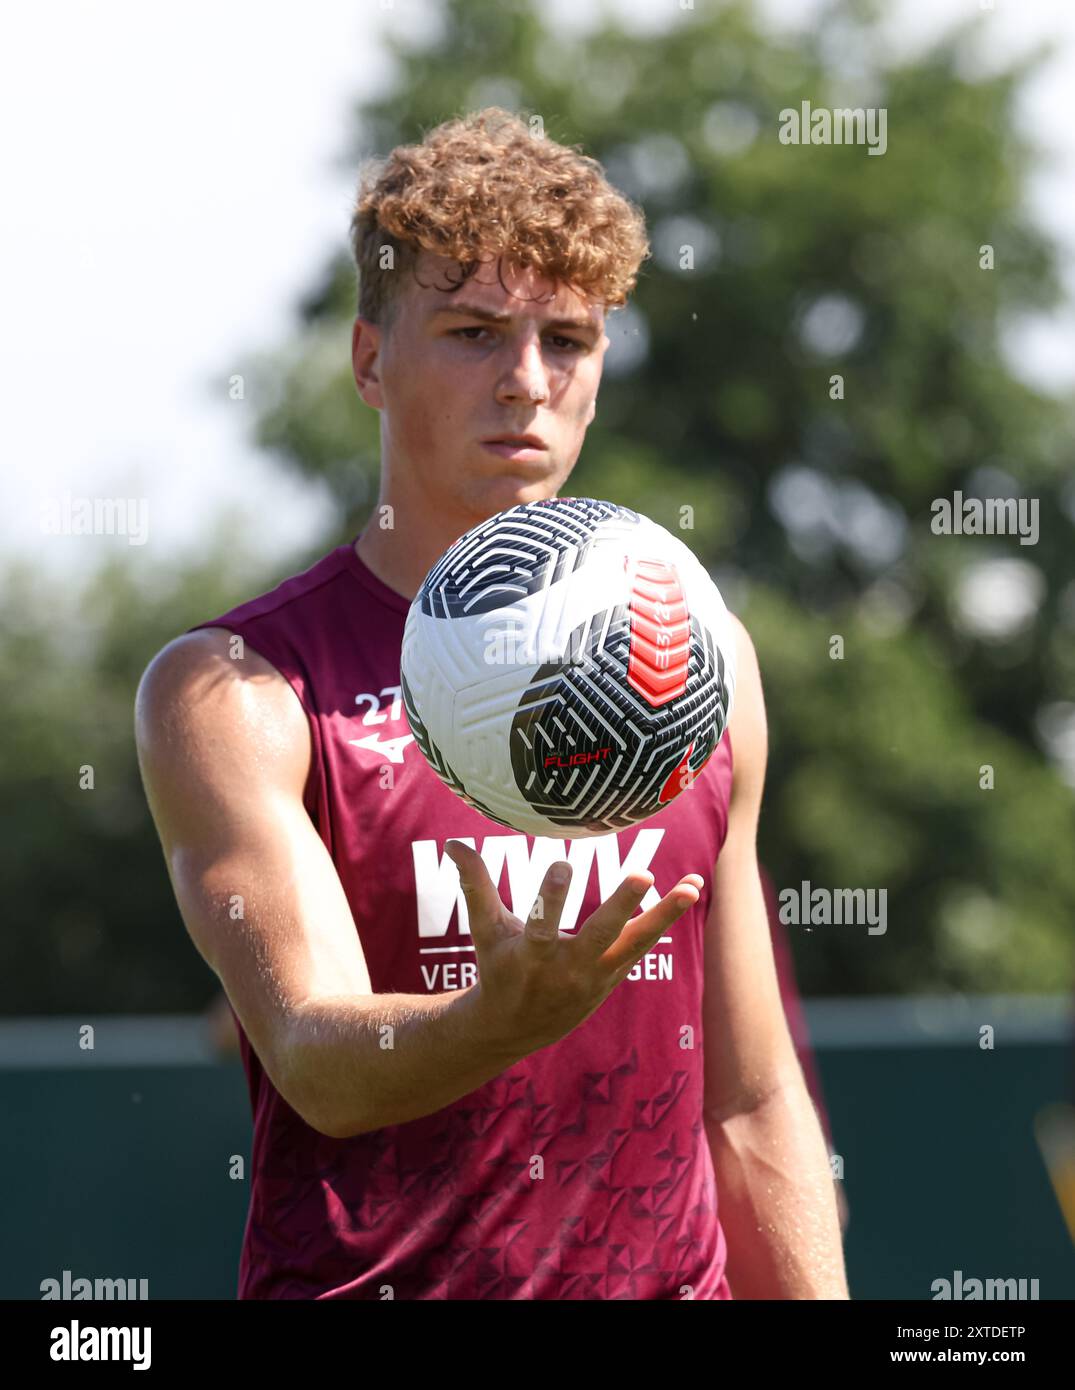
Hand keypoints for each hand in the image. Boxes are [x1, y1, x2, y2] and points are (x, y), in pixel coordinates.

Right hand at [445, 839, 703, 1055]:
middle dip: (621, 905)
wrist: (515, 1028)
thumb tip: (452, 843)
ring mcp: (597, 976)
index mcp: (531, 957)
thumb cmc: (498, 968)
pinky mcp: (614, 976)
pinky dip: (665, 919)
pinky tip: (690, 889)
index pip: (542, 925)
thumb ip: (475, 885)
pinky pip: (644, 943)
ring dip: (665, 914)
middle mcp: (568, 970)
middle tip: (643, 873)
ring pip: (635, 943)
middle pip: (600, 935)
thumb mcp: (485, 929)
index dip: (551, 896)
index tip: (561, 862)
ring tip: (693, 885)